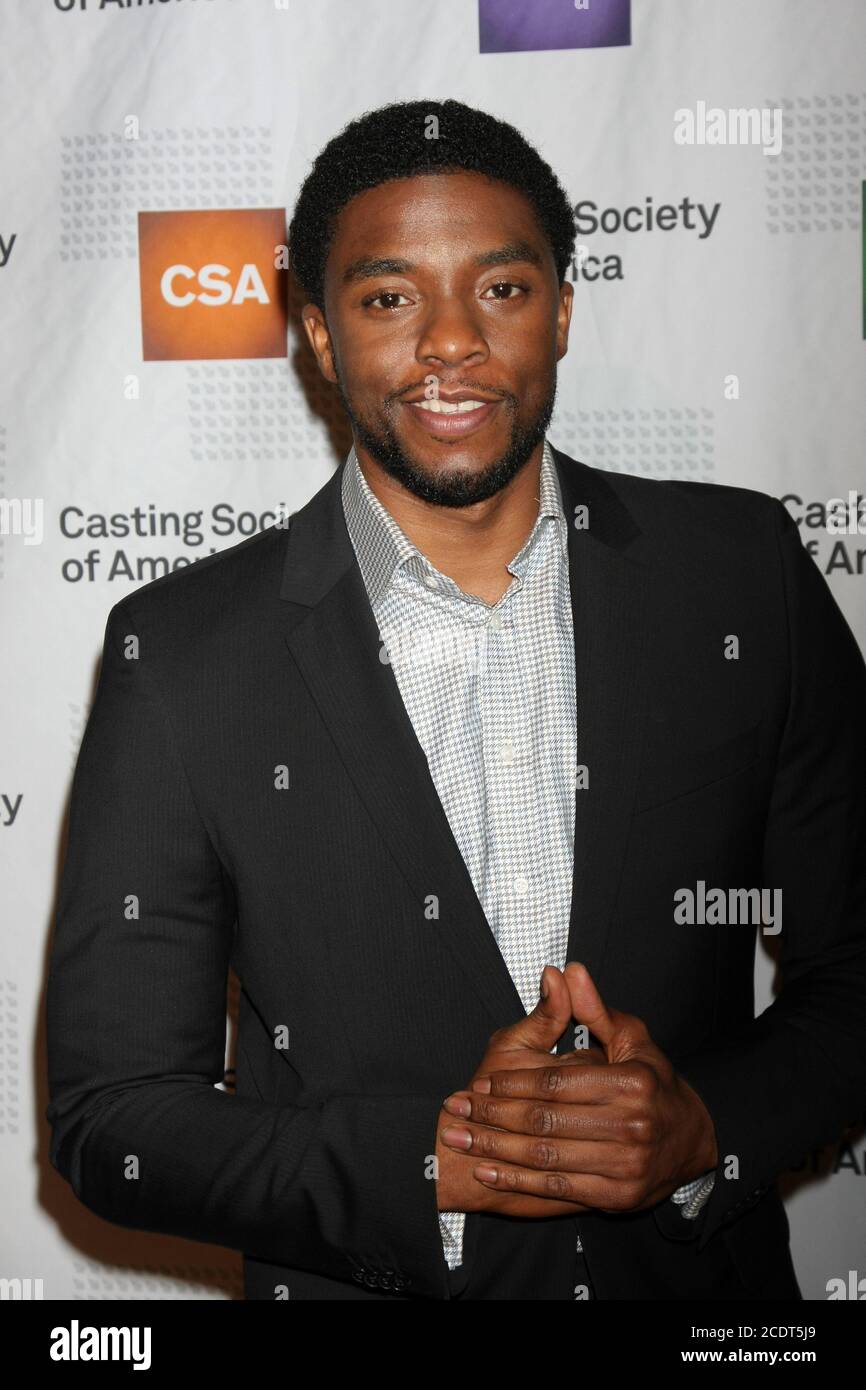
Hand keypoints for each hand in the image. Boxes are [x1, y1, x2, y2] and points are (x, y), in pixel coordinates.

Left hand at [439, 962, 718, 1213]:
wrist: (692, 1143)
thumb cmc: (653, 1085)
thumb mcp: (631, 1041)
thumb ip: (594, 1009)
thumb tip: (565, 970)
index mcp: (632, 1082)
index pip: (556, 1082)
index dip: (512, 1083)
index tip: (479, 1081)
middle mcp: (632, 1125)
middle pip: (545, 1119)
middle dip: (494, 1115)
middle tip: (457, 1109)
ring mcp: (626, 1164)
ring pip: (545, 1154)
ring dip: (496, 1149)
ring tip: (460, 1138)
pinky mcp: (617, 1197)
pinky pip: (557, 1186)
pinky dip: (517, 1181)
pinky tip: (487, 1172)